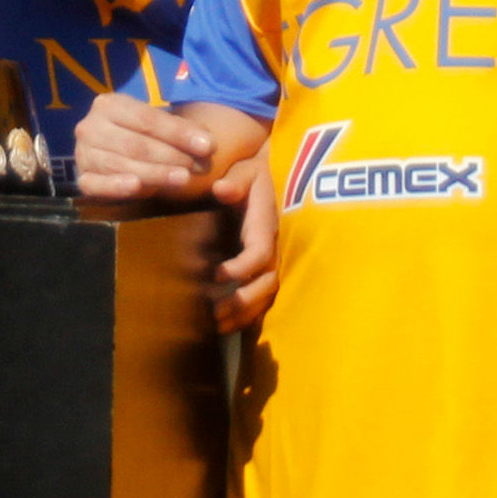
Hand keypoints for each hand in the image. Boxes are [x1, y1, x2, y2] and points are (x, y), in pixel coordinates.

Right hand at [74, 92, 216, 201]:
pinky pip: (96, 184)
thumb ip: (181, 132)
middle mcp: (90, 126)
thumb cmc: (141, 135)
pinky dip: (115, 186)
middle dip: (171, 156)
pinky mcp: (82, 178)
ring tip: (183, 179)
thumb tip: (208, 144)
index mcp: (109, 104)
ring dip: (154, 173)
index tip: (208, 146)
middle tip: (199, 167)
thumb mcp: (158, 125)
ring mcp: (83, 153)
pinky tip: (136, 186)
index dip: (179, 133)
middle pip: (136, 144)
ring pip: (121, 165)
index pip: (147, 120)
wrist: (113, 150)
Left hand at [211, 154, 276, 334]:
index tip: (216, 275)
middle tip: (214, 314)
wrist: (282, 176)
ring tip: (219, 326)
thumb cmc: (259, 174)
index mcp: (266, 226)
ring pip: (268, 294)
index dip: (242, 267)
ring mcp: (276, 259)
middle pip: (266, 282)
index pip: (259, 253)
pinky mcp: (272, 266)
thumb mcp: (247, 171)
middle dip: (242, 301)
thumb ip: (236, 181)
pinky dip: (251, 313)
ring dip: (245, 313)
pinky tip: (230, 325)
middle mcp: (275, 247)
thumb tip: (221, 189)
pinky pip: (267, 295)